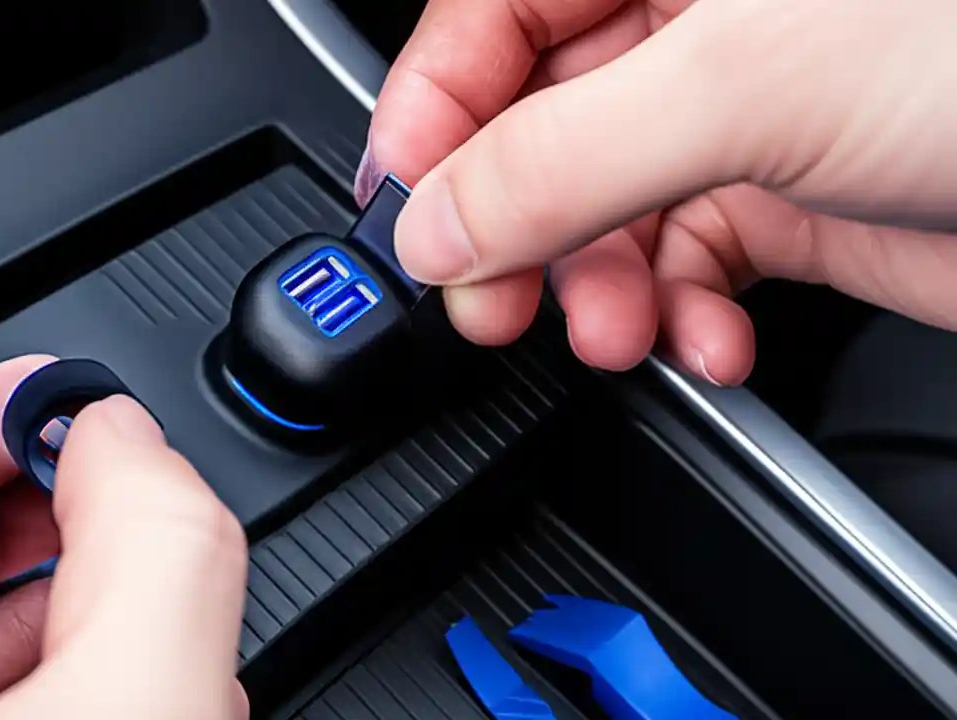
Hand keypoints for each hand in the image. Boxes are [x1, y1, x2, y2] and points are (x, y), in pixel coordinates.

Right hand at [359, 0, 956, 384]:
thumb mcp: (744, 84)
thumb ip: (558, 159)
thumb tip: (434, 224)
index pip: (488, 16)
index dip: (434, 113)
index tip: (411, 211)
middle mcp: (691, 18)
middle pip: (535, 122)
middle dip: (514, 224)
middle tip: (494, 298)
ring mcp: (737, 110)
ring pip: (601, 206)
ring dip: (596, 284)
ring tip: (613, 327)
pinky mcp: (783, 194)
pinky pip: (680, 259)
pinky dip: (679, 312)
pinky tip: (707, 332)